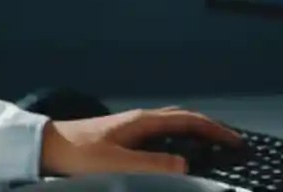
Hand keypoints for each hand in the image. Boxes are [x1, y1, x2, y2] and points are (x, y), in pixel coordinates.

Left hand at [39, 106, 241, 176]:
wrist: (47, 146)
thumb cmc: (79, 154)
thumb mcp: (116, 164)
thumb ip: (151, 165)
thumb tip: (185, 165)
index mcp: (143, 122)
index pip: (188, 120)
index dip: (214, 130)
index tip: (235, 141)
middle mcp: (140, 120)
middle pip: (183, 118)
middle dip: (208, 129)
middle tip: (228, 144)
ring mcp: (131, 126)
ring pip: (171, 124)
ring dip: (193, 133)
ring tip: (209, 148)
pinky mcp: (122, 136)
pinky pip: (159, 133)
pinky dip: (176, 139)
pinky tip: (174, 154)